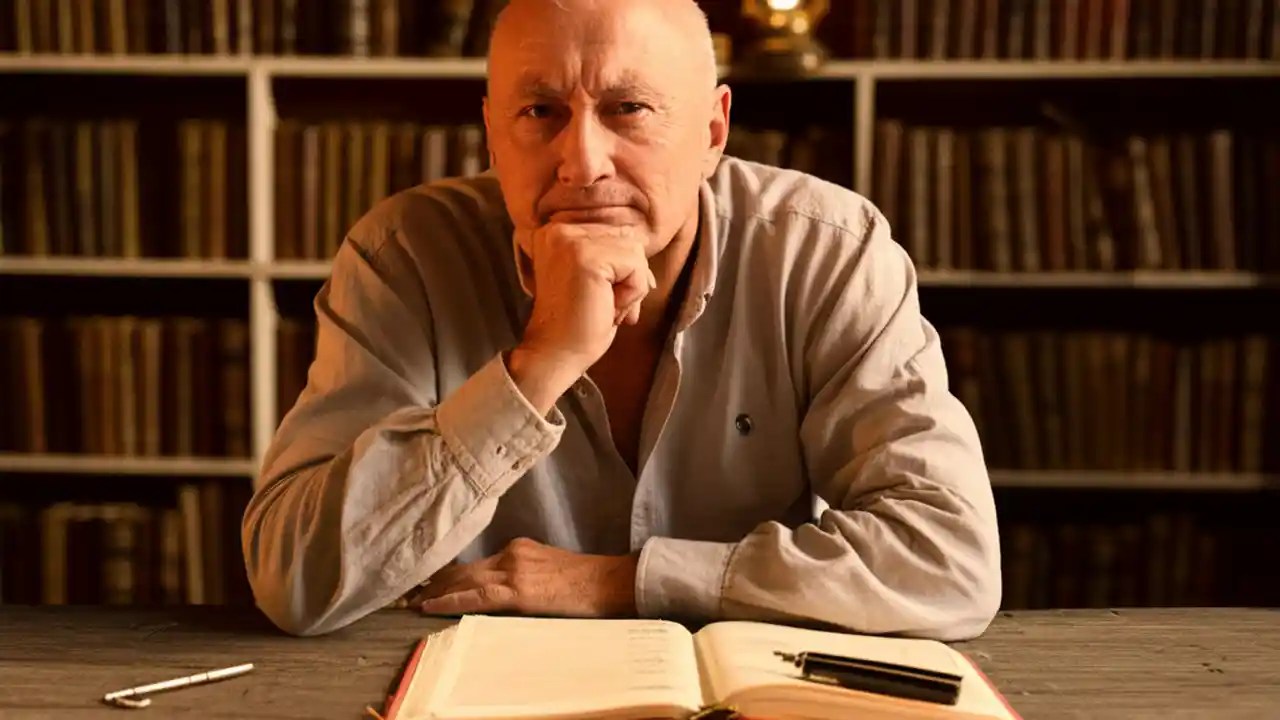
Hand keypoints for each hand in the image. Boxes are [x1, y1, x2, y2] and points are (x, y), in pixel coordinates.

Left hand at [415, 537, 639, 617]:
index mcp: (519, 548)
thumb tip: (504, 588)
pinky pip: (476, 596)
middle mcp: (511, 554)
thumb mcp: (550, 568)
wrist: (609, 582)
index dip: (449, 572)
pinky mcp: (518, 591)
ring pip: (464, 579)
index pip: (475, 562)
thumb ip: (524, 571)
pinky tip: (430, 606)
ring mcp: (513, 571)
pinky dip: (450, 600)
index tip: (428, 580)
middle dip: (434, 580)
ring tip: (409, 601)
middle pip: (463, 568)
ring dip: (434, 591)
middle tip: (405, 590)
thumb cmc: (586, 580)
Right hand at [508, 223, 655, 411]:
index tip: (606, 297)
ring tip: (605, 307)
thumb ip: (611, 255)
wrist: (556, 354)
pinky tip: (608, 308)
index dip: (624, 269)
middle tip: (605, 306)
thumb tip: (641, 246)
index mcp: (558, 231)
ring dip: (631, 288)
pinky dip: (632, 294)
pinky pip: (635, 267)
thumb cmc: (578, 322)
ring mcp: (570, 241)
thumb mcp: (597, 277)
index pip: (616, 234)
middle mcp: (559, 229)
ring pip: (634, 253)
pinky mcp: (585, 257)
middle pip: (628, 241)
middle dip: (629, 278)